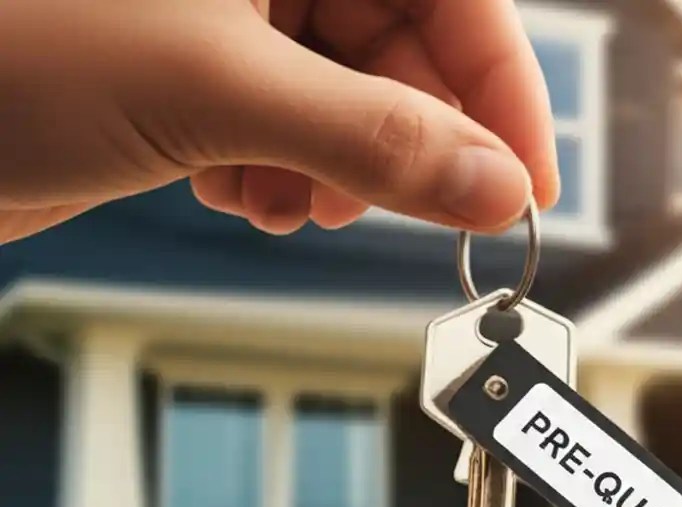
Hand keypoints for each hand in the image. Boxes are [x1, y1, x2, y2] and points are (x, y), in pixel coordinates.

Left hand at [0, 0, 556, 241]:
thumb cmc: (7, 50)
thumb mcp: (218, 92)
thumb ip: (375, 138)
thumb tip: (494, 182)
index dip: (501, 82)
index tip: (527, 174)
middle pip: (405, 49)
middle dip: (410, 141)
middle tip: (421, 209)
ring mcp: (233, 18)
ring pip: (351, 98)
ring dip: (344, 170)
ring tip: (298, 202)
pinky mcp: (200, 72)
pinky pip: (293, 126)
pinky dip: (287, 174)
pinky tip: (246, 194)